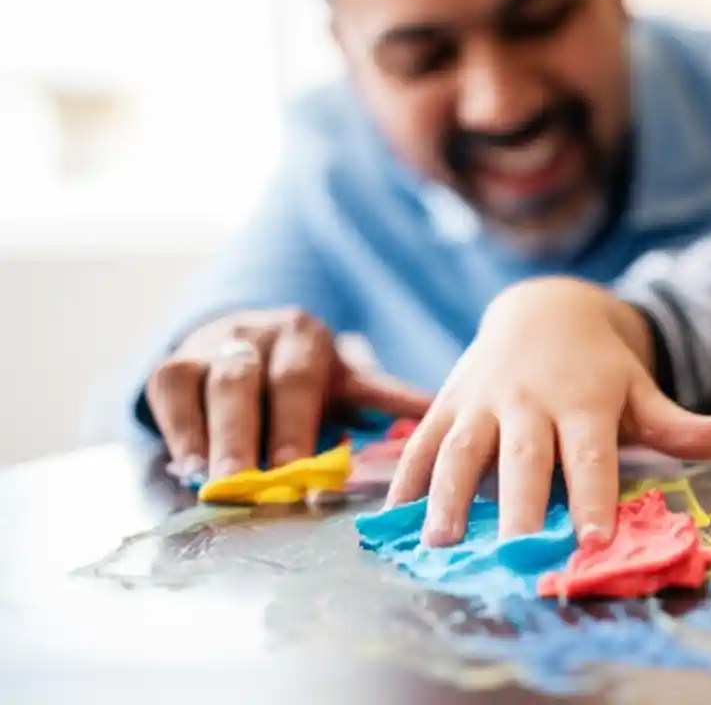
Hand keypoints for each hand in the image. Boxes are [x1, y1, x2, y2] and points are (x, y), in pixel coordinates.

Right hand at [146, 308, 430, 480]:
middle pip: (241, 383)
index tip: (299, 472)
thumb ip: (383, 397)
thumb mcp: (345, 380)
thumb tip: (435, 411)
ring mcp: (208, 346)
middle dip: (241, 436)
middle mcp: (253, 334)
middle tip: (244, 484)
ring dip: (202, 435)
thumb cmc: (306, 372)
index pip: (296, 382)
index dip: (294, 428)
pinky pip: (166, 393)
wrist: (248, 335)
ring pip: (199, 385)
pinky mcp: (172, 364)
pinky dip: (175, 429)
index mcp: (304, 337)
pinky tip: (186, 466)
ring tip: (207, 482)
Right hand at [388, 278, 710, 546]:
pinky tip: (395, 518)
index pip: (590, 455)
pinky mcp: (448, 402)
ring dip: (449, 496)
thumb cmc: (598, 367)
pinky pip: (424, 442)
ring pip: (463, 449)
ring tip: (441, 541)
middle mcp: (530, 401)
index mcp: (583, 402)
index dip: (593, 496)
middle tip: (515, 555)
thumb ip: (678, 423)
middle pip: (525, 459)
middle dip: (520, 507)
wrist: (543, 307)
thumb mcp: (639, 389)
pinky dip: (407, 478)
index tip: (592, 540)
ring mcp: (483, 400)